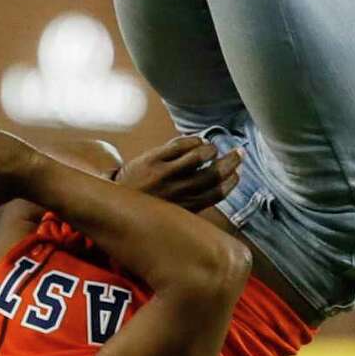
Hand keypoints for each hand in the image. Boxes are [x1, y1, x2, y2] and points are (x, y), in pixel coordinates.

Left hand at [116, 136, 241, 213]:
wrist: (115, 200)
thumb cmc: (148, 207)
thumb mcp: (172, 214)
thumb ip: (194, 203)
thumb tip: (219, 187)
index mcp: (185, 208)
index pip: (216, 194)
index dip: (231, 182)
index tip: (238, 173)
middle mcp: (177, 192)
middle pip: (212, 175)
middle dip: (230, 162)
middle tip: (239, 153)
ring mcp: (165, 175)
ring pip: (198, 157)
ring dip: (211, 150)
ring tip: (213, 149)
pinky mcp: (153, 160)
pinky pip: (179, 145)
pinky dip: (193, 141)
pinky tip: (198, 141)